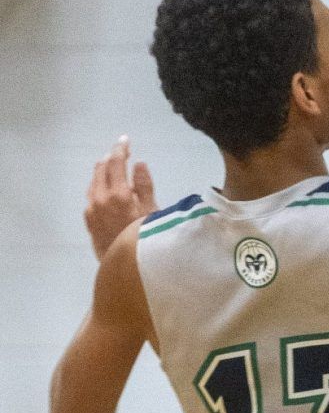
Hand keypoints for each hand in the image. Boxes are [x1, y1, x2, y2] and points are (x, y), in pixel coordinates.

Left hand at [84, 136, 157, 258]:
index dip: (121, 148)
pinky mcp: (89, 223)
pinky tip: (105, 192)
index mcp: (118, 194)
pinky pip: (90, 198)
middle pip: (101, 169)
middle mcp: (100, 199)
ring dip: (103, 173)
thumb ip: (145, 186)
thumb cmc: (148, 242)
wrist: (129, 272)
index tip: (126, 140)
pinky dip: (98, 188)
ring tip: (113, 171)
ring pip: (93, 183)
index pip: (116, 162)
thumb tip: (138, 165)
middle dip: (111, 159)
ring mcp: (92, 212)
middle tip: (122, 155)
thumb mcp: (154, 213)